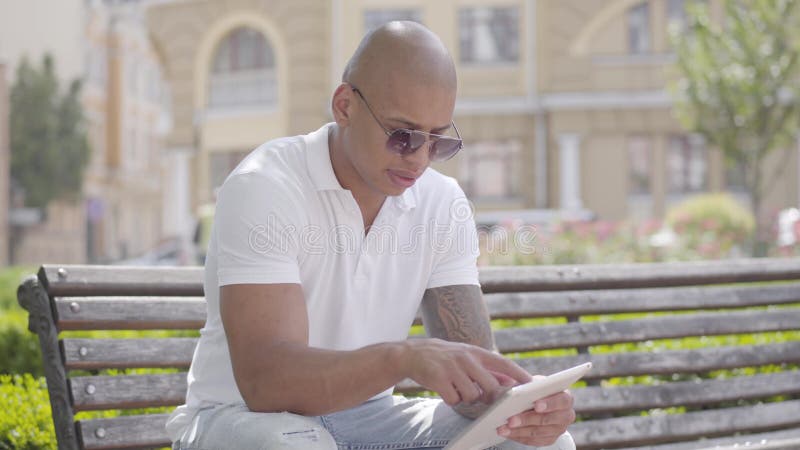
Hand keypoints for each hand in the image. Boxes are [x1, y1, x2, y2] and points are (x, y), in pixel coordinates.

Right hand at [399, 338, 530, 405]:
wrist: (413, 353)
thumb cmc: (445, 358)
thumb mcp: (467, 357)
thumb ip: (487, 369)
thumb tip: (509, 382)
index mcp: (475, 352)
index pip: (503, 363)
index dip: (519, 374)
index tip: (532, 384)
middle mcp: (466, 358)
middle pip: (490, 386)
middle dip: (490, 396)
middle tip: (482, 396)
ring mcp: (452, 369)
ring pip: (471, 396)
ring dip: (466, 398)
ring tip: (456, 387)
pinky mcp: (438, 379)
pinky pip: (453, 399)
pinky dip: (451, 399)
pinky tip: (445, 390)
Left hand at [496, 389, 575, 446]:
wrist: (538, 400)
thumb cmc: (536, 389)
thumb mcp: (534, 382)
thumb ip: (529, 385)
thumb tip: (517, 389)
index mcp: (566, 398)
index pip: (562, 401)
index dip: (549, 404)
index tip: (536, 405)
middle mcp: (566, 415)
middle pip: (548, 419)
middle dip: (527, 419)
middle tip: (511, 419)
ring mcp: (558, 429)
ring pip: (538, 432)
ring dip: (519, 430)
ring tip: (503, 428)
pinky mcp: (549, 439)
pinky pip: (533, 441)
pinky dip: (518, 436)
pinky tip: (507, 432)